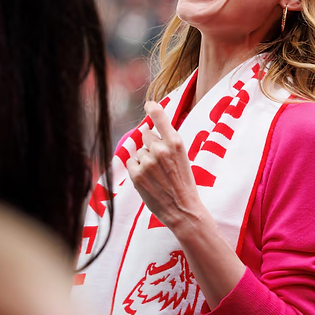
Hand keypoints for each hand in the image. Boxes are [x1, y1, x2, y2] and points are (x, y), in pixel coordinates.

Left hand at [126, 101, 207, 235]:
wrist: (183, 210)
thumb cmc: (184, 184)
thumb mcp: (182, 158)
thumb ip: (166, 143)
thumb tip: (146, 131)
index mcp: (175, 142)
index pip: (160, 117)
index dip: (152, 108)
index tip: (148, 104)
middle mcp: (160, 149)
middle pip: (145, 135)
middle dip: (150, 145)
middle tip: (162, 164)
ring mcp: (147, 162)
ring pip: (138, 151)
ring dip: (144, 160)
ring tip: (157, 175)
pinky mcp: (137, 174)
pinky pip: (131, 162)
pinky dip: (137, 170)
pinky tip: (148, 180)